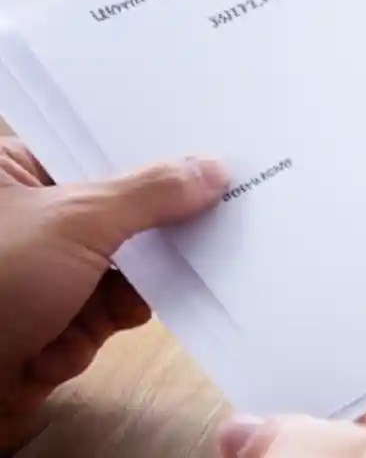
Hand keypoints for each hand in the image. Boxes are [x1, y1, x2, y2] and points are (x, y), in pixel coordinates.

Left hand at [0, 136, 228, 449]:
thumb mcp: (76, 222)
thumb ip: (151, 193)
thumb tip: (215, 169)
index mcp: (9, 170)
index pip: (96, 149)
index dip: (154, 155)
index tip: (212, 158)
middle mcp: (23, 216)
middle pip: (116, 210)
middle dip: (152, 233)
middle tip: (212, 221)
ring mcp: (34, 272)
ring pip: (116, 268)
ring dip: (122, 295)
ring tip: (124, 306)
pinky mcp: (44, 322)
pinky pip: (99, 315)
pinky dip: (96, 331)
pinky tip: (68, 345)